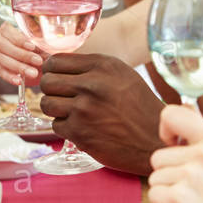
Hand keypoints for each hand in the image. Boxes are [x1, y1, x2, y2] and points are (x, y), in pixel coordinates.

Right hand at [0, 23, 43, 85]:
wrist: (33, 65)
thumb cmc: (36, 51)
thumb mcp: (40, 46)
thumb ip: (40, 45)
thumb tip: (46, 48)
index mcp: (6, 29)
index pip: (7, 29)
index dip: (19, 39)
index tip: (32, 47)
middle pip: (3, 45)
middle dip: (22, 54)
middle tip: (38, 61)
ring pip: (0, 58)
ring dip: (17, 66)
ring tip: (32, 73)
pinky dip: (8, 76)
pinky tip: (19, 80)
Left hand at [38, 53, 164, 175]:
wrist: (155, 140)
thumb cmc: (139, 107)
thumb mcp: (122, 75)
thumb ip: (92, 68)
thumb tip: (57, 66)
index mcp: (102, 66)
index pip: (56, 61)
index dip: (52, 71)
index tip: (56, 78)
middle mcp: (92, 85)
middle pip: (47, 82)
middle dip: (52, 90)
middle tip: (62, 97)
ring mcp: (84, 109)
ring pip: (47, 103)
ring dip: (56, 109)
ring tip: (72, 113)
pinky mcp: (79, 133)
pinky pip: (55, 125)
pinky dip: (65, 128)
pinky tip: (82, 127)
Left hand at [148, 104, 202, 202]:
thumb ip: (202, 137)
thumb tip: (183, 107)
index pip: (172, 114)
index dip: (166, 129)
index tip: (173, 145)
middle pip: (158, 156)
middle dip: (168, 173)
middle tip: (193, 188)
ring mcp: (191, 176)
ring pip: (154, 176)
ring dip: (167, 190)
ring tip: (193, 200)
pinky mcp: (178, 198)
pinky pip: (153, 194)